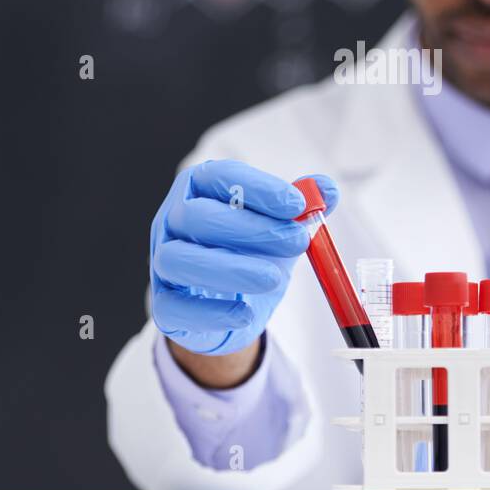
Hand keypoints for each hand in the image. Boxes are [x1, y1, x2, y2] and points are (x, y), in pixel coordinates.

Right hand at [149, 159, 338, 354]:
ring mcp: (162, 263)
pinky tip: (246, 313)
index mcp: (199, 190)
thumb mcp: (281, 227)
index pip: (219, 176)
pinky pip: (175, 306)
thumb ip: (302, 208)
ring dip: (230, 268)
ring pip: (179, 259)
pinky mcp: (164, 305)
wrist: (232, 306)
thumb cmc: (251, 253)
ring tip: (274, 278)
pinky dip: (212, 312)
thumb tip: (327, 190)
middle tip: (298, 241)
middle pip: (197, 215)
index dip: (258, 188)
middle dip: (251, 229)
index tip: (298, 205)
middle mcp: (172, 221)